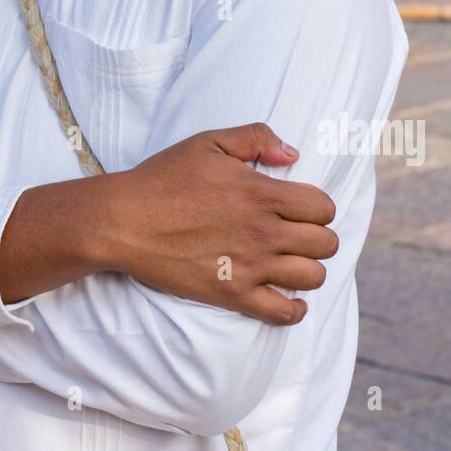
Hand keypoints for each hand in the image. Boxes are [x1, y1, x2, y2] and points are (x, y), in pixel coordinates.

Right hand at [102, 123, 337, 324]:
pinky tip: (287, 297)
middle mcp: (263, 232)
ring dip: (308, 270)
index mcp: (262, 193)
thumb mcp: (208, 142)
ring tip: (290, 262)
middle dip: (316, 237)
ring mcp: (250, 267)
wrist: (125, 220)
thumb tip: (292, 155)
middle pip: (325, 243)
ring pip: (313, 277)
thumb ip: (256, 137)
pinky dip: (294, 309)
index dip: (317, 207)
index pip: (323, 208)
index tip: (300, 209)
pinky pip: (283, 312)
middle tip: (296, 235)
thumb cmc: (163, 178)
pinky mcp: (233, 295)